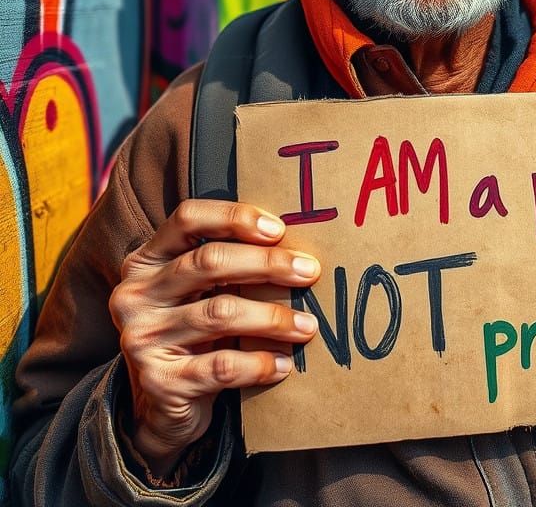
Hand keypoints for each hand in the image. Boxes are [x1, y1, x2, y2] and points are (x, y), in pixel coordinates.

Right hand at [108, 200, 320, 476]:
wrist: (163, 407)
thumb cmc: (195, 334)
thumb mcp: (201, 292)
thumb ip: (231, 264)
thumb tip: (297, 248)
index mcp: (147, 261)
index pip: (187, 218)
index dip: (235, 217)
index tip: (279, 229)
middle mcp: (136, 294)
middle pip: (210, 262)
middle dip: (268, 263)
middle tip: (310, 271)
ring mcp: (142, 338)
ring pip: (220, 313)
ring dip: (273, 318)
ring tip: (307, 325)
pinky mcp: (160, 381)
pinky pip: (221, 365)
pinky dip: (259, 363)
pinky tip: (284, 364)